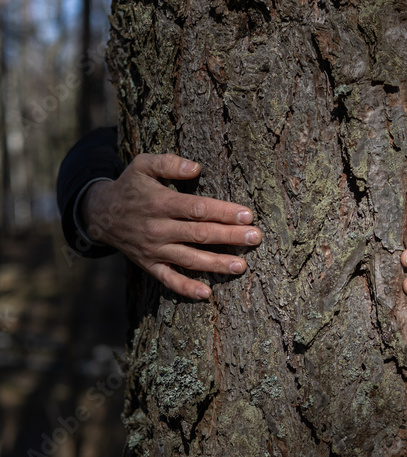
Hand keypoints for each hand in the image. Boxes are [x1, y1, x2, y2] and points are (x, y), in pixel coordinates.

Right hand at [80, 154, 261, 300]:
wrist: (100, 214)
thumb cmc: (130, 186)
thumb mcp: (143, 165)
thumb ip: (168, 163)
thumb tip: (196, 167)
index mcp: (161, 203)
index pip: (198, 209)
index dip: (224, 212)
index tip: (247, 215)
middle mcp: (158, 228)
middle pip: (200, 235)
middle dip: (230, 237)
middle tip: (255, 238)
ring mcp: (154, 250)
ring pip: (189, 259)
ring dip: (216, 264)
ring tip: (241, 266)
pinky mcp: (149, 265)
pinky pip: (168, 279)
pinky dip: (186, 289)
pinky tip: (206, 294)